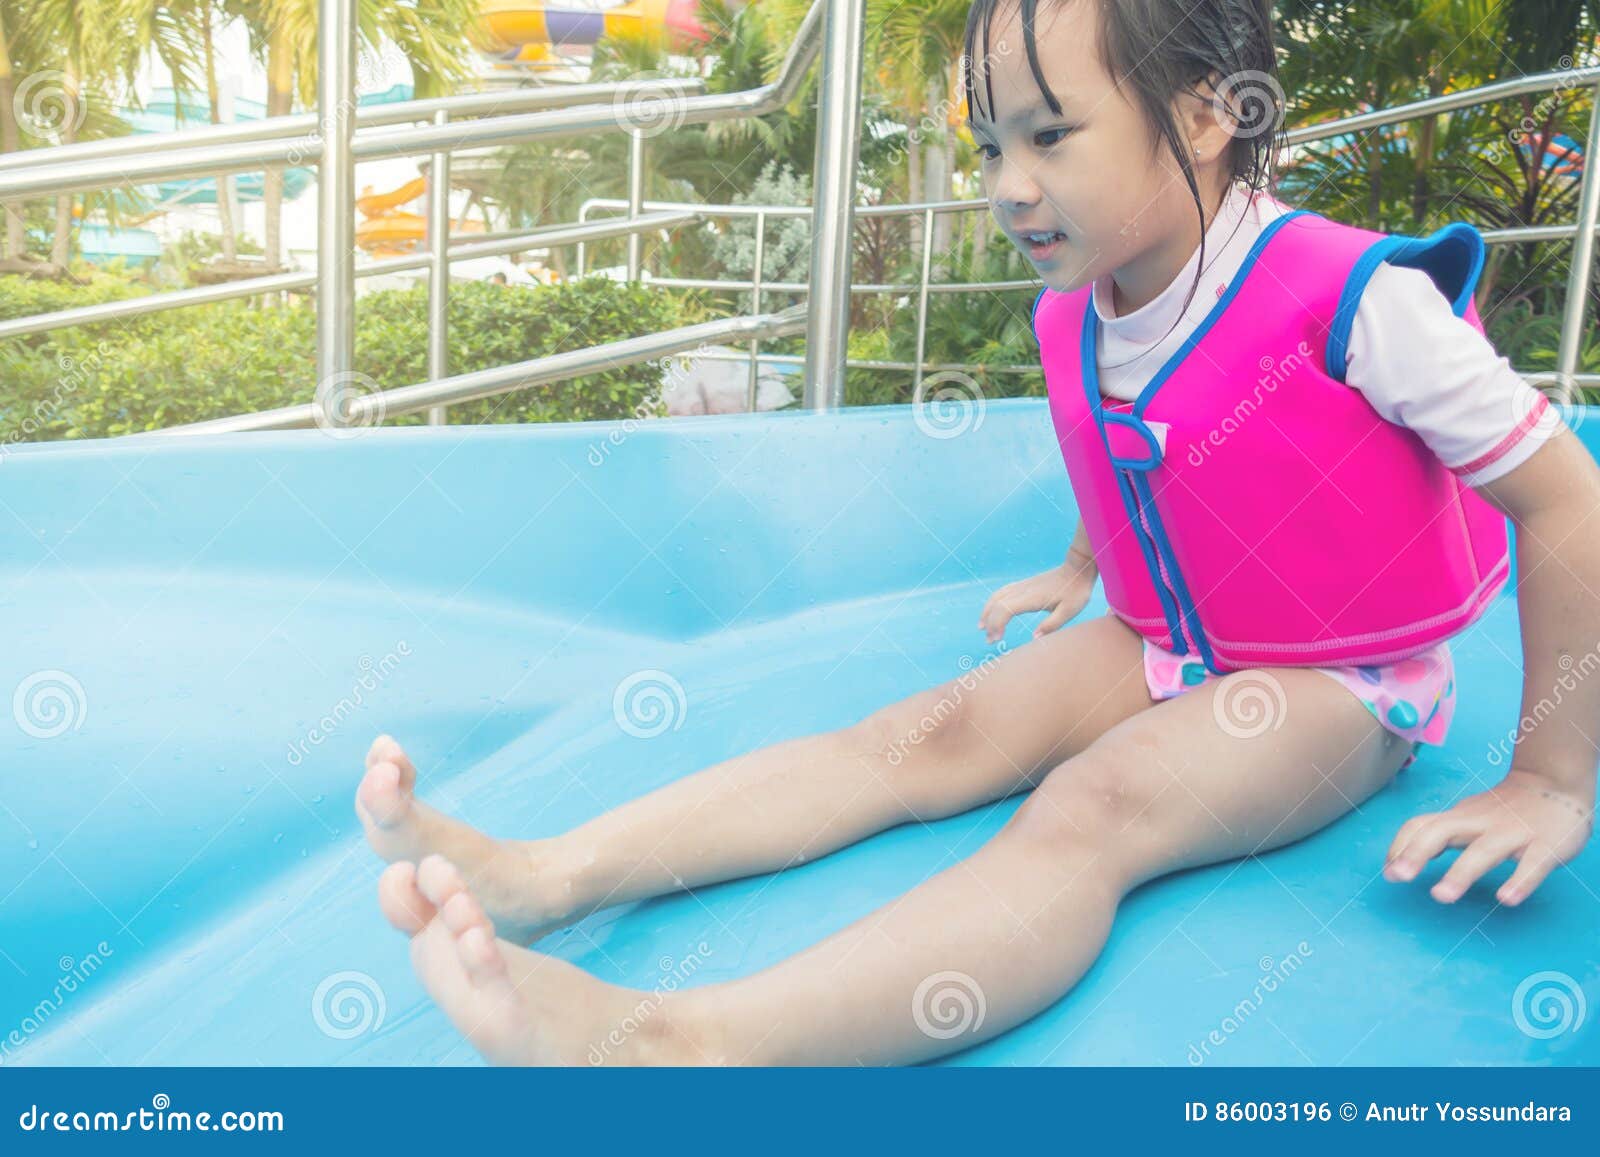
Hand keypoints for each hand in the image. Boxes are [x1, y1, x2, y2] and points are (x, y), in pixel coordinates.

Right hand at [978, 560, 1095, 644]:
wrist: (1077, 568)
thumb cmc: (1075, 591)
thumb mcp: (1069, 611)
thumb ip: (1051, 625)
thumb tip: (1034, 638)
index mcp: (1032, 598)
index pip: (1005, 610)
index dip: (997, 624)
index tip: (997, 639)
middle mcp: (1022, 590)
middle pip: (996, 604)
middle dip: (989, 623)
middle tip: (990, 641)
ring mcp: (1022, 585)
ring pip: (996, 597)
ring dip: (987, 612)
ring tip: (982, 627)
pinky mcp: (1024, 584)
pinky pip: (1002, 592)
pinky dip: (993, 603)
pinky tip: (992, 610)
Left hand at [1383, 768, 1594, 904]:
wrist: (1554, 782)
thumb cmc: (1501, 809)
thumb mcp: (1464, 817)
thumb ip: (1435, 835)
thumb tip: (1397, 862)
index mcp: (1458, 818)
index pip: (1420, 826)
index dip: (1400, 847)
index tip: (1389, 874)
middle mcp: (1480, 823)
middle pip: (1442, 832)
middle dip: (1417, 852)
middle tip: (1399, 877)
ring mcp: (1513, 833)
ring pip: (1484, 851)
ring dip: (1461, 873)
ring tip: (1441, 896)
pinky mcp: (1546, 845)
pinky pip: (1532, 864)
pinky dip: (1520, 881)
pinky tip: (1507, 899)